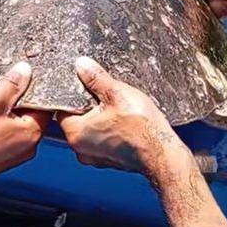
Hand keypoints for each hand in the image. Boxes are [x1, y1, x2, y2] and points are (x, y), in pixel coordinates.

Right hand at [0, 62, 49, 178]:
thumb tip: (26, 70)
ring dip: (9, 117)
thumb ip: (11, 86)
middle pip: (32, 117)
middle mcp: (30, 147)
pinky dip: (2, 130)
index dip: (32, 91)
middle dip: (19, 104)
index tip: (21, 81)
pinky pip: (9, 140)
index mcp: (32, 132)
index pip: (43, 106)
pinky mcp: (4, 161)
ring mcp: (17, 156)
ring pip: (19, 129)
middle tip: (2, 92)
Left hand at [58, 57, 188, 176]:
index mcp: (74, 132)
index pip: (63, 107)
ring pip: (90, 129)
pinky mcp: (109, 160)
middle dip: (89, 105)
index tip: (87, 86)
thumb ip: (95, 78)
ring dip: (101, 118)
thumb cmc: (142, 128)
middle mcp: (79, 148)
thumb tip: (81, 65)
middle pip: (76, 118)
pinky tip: (125, 123)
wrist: (164, 155)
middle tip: (107, 97)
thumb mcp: (116, 93)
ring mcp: (94, 157)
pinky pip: (102, 139)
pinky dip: (110, 130)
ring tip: (118, 109)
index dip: (74, 94)